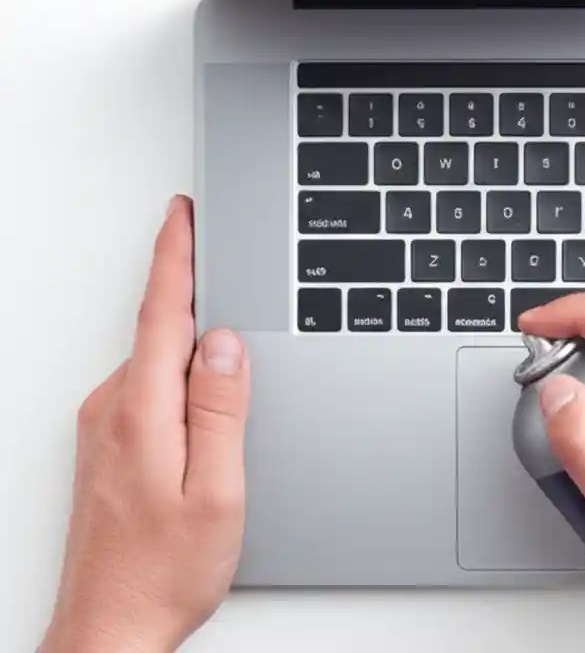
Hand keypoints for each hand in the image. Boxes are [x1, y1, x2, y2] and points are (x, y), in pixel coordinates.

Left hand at [42, 196, 250, 652]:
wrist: (110, 627)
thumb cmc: (164, 572)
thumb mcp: (218, 491)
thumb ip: (223, 409)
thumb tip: (228, 342)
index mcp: (141, 413)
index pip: (161, 313)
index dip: (175, 257)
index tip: (184, 214)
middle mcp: (112, 410)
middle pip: (161, 331)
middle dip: (198, 297)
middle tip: (236, 274)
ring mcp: (104, 428)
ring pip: (157, 362)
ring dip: (194, 348)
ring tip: (238, 374)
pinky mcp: (107, 446)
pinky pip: (149, 389)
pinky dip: (181, 379)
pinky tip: (208, 410)